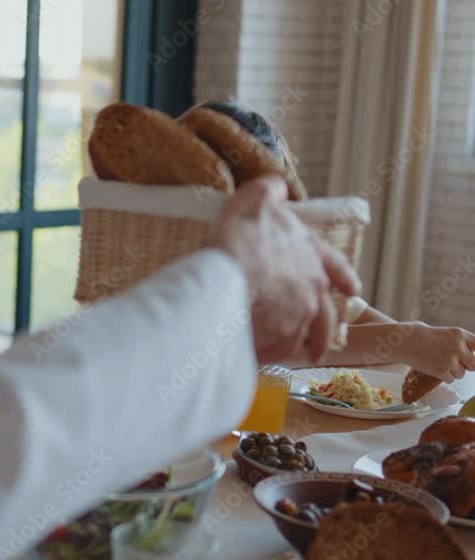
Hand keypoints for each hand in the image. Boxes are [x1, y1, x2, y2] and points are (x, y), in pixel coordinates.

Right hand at [210, 175, 360, 363]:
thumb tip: (276, 186)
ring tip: (292, 354)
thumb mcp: (251, 203)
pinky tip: (263, 355)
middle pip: (325, 314)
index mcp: (310, 257)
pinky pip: (279, 351)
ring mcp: (298, 319)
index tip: (353, 289)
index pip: (334, 266)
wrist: (226, 279)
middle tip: (321, 343)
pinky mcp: (280, 341)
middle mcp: (311, 291)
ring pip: (303, 336)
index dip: (343, 276)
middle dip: (324, 328)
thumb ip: (266, 193)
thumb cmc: (238, 241)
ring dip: (298, 343)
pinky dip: (274, 353)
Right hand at [400, 323, 474, 381]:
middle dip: (465, 365)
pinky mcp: (441, 371)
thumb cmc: (421, 335)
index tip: (468, 357)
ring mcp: (450, 360)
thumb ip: (460, 342)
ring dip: (452, 372)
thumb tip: (472, 354)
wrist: (403, 342)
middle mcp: (458, 347)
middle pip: (474, 364)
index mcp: (460, 334)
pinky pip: (450, 379)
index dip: (473, 354)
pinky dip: (443, 377)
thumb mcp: (445, 333)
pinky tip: (433, 368)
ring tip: (438, 363)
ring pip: (461, 373)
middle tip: (454, 363)